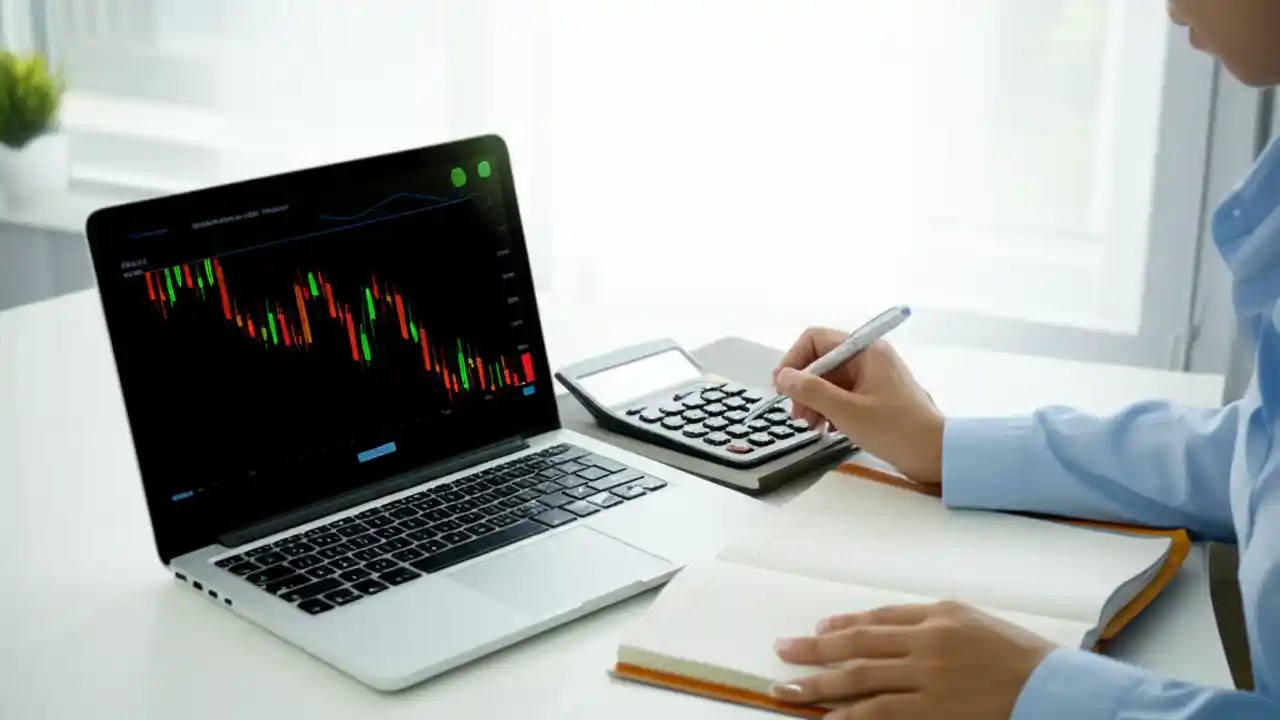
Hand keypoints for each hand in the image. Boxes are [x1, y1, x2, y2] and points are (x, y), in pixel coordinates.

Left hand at [771, 602, 1056, 719]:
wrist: (1055, 690)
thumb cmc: (1020, 656)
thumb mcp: (975, 622)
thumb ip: (929, 620)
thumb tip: (880, 624)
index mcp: (939, 615)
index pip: (878, 618)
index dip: (843, 625)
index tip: (816, 630)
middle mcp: (927, 643)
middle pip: (858, 645)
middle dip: (815, 649)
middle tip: (781, 651)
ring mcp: (928, 679)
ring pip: (861, 681)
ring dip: (819, 686)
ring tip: (786, 690)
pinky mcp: (933, 712)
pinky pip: (882, 714)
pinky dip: (852, 716)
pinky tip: (829, 719)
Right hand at [772, 328, 944, 484]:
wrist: (937, 453)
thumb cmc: (895, 429)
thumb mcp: (847, 411)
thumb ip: (811, 391)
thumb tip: (782, 376)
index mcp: (865, 350)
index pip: (816, 339)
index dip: (794, 360)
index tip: (782, 387)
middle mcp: (868, 357)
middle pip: (820, 361)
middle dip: (803, 387)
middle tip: (797, 416)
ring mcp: (872, 377)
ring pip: (829, 380)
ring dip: (813, 401)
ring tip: (810, 427)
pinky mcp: (875, 396)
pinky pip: (842, 394)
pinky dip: (829, 409)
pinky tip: (827, 429)